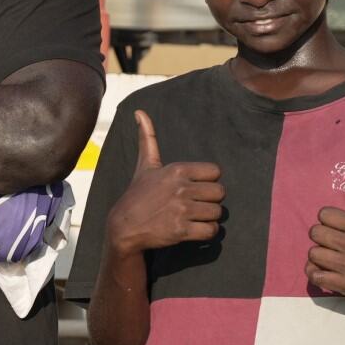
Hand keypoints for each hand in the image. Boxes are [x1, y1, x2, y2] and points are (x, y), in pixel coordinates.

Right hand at [104, 109, 224, 254]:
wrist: (124, 226)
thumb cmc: (138, 194)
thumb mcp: (144, 165)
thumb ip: (148, 138)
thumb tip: (139, 112)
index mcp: (177, 170)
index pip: (215, 172)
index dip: (208, 182)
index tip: (195, 188)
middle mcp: (181, 188)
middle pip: (220, 193)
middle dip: (211, 200)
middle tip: (197, 205)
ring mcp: (181, 210)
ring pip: (217, 213)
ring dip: (209, 217)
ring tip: (195, 218)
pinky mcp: (181, 231)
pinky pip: (211, 230)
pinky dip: (207, 232)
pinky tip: (195, 230)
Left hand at [307, 164, 344, 300]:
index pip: (323, 215)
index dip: (328, 222)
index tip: (338, 229)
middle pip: (315, 233)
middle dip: (321, 238)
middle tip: (333, 244)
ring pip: (312, 253)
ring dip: (318, 256)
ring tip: (331, 258)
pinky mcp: (342, 284)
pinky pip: (312, 274)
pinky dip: (315, 273)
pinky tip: (327, 271)